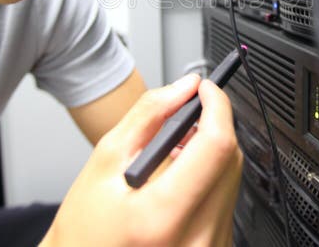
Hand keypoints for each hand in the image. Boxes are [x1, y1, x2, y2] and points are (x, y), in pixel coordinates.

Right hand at [41, 74, 243, 246]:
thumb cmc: (85, 228)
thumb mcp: (105, 162)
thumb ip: (148, 116)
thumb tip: (183, 88)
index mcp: (164, 216)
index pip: (215, 145)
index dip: (215, 106)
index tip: (206, 90)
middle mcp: (195, 239)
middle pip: (230, 160)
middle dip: (214, 126)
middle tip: (188, 117)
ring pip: (233, 179)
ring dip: (212, 154)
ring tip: (178, 151)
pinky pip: (228, 202)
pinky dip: (211, 179)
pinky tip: (184, 178)